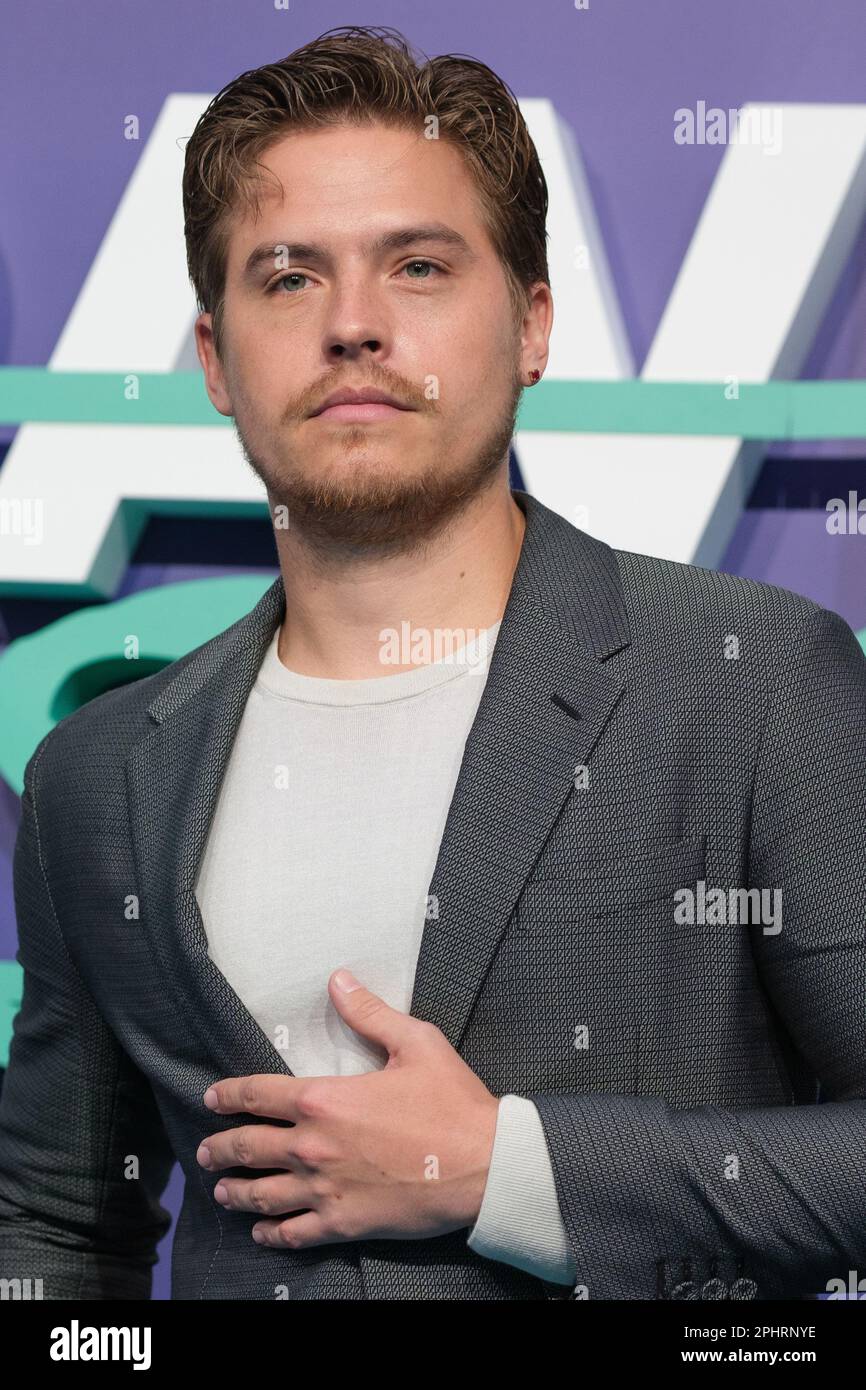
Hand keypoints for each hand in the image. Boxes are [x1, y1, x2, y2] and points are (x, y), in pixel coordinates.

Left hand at [196, 968, 499, 1248]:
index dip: (228, 1096)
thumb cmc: (452, 1103)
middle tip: (204, 1150)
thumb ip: (370, 1013)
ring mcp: (325, 1189)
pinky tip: (261, 1230)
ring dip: (235, 1191)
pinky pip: (294, 1232)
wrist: (484, 1166)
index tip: (210, 1098)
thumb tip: (338, 981)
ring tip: (220, 1190)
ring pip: (262, 1194)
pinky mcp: (344, 1223)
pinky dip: (271, 1232)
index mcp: (325, 1100)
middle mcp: (314, 1146)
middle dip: (220, 1148)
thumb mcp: (415, 1043)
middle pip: (249, 1148)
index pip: (258, 1095)